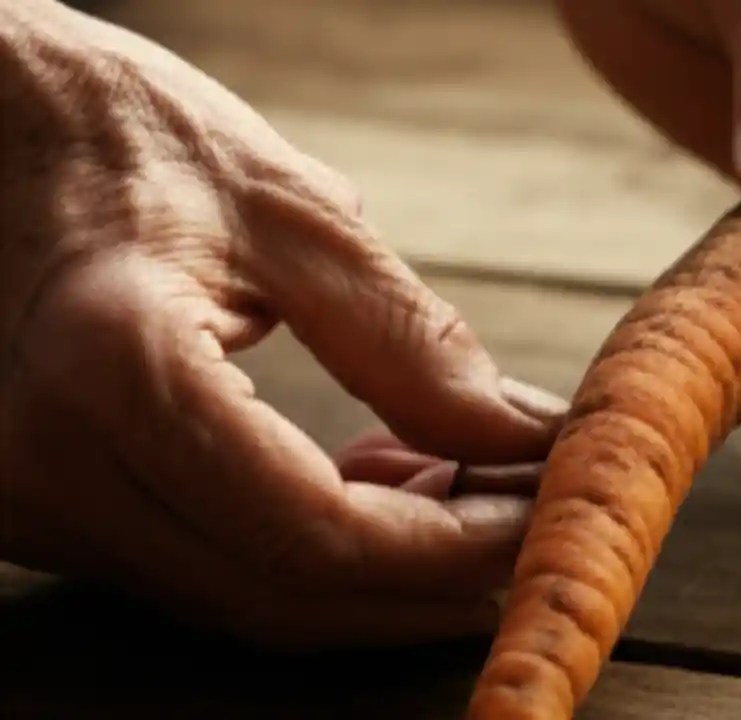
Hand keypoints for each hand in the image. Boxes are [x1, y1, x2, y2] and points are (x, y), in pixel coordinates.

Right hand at [0, 0, 566, 647]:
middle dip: (426, 580)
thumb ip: (410, 342)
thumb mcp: (289, 213)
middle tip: (526, 528)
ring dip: (375, 571)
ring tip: (468, 492)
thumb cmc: (121, 133)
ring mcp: (25, 499)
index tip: (542, 516)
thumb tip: (527, 436)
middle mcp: (44, 465)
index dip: (449, 545)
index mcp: (111, 370)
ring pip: (241, 600)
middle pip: (281, 595)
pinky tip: (379, 481)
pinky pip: (197, 565)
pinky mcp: (38, 502)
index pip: (315, 533)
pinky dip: (306, 548)